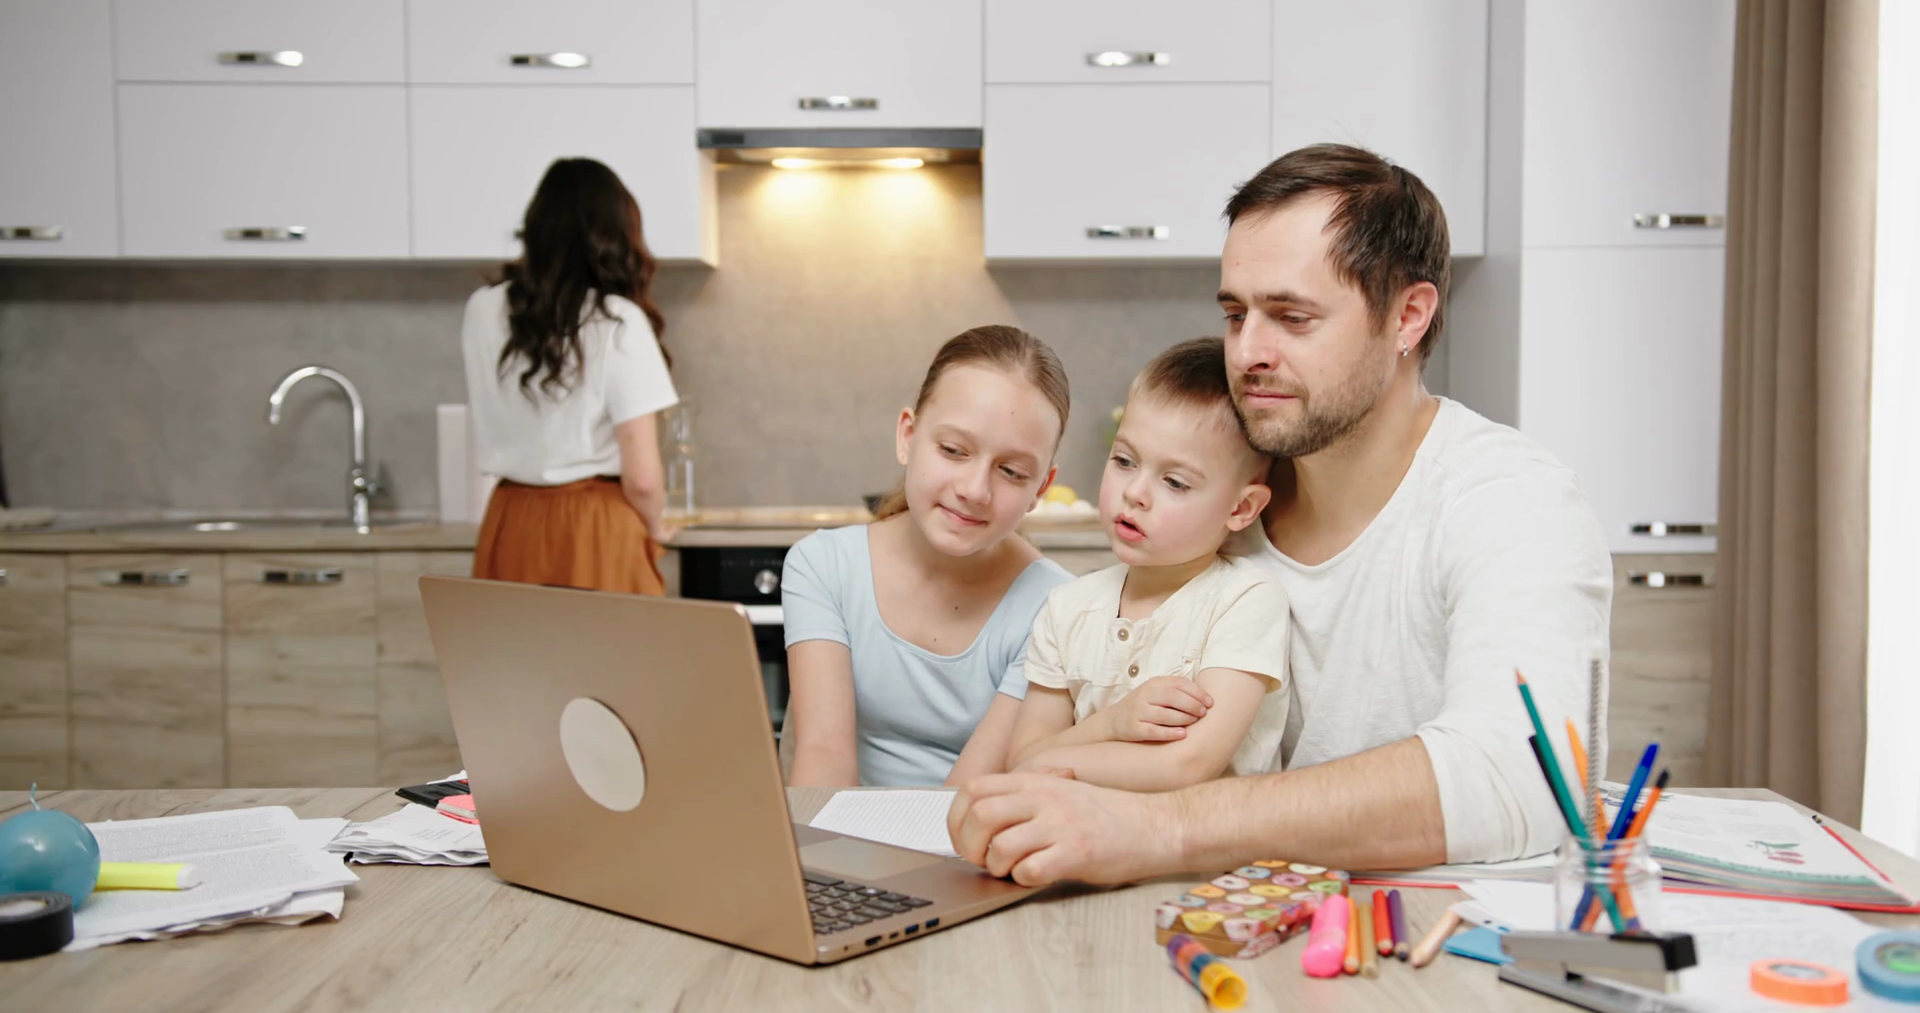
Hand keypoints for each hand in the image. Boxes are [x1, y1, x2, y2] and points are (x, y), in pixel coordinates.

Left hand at [946, 772, 1181, 885]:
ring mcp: (1060, 825)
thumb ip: (1024, 796)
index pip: (974, 789)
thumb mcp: (1060, 789)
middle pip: (979, 815)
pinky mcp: (1075, 854)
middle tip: (982, 858)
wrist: (1152, 826)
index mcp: (1036, 781)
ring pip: (1000, 846)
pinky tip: (1037, 874)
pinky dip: (1023, 879)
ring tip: (1012, 868)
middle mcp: (1045, 798)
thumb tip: (979, 813)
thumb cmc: (1103, 814)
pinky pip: (1029, 871)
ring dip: (997, 865)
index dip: (957, 816)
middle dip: (969, 844)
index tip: (964, 836)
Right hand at [1097, 676, 1211, 742]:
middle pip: (1173, 697)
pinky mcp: (1134, 728)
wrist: (1114, 721)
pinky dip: (1170, 732)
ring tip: (1195, 722)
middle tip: (1204, 713)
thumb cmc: (1144, 706)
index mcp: (1154, 684)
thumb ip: (1176, 691)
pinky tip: (1183, 734)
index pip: (1179, 683)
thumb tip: (1205, 697)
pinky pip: (1154, 730)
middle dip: (1193, 705)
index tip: (1210, 702)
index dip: (1197, 692)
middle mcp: (1145, 695)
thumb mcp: (1156, 692)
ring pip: (1165, 714)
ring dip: (1184, 718)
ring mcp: (1138, 712)